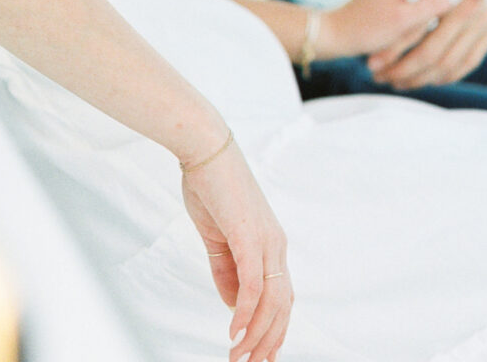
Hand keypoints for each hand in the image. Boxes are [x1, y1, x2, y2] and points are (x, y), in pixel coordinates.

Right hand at [181, 138, 291, 361]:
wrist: (204, 146)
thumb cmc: (209, 184)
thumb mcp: (217, 236)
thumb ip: (226, 269)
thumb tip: (233, 303)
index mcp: (270, 244)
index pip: (280, 297)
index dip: (273, 329)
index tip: (261, 355)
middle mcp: (275, 245)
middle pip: (282, 307)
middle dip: (267, 341)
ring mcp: (265, 241)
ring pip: (270, 303)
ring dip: (255, 336)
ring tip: (238, 359)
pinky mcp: (249, 237)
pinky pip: (252, 285)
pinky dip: (246, 313)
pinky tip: (234, 333)